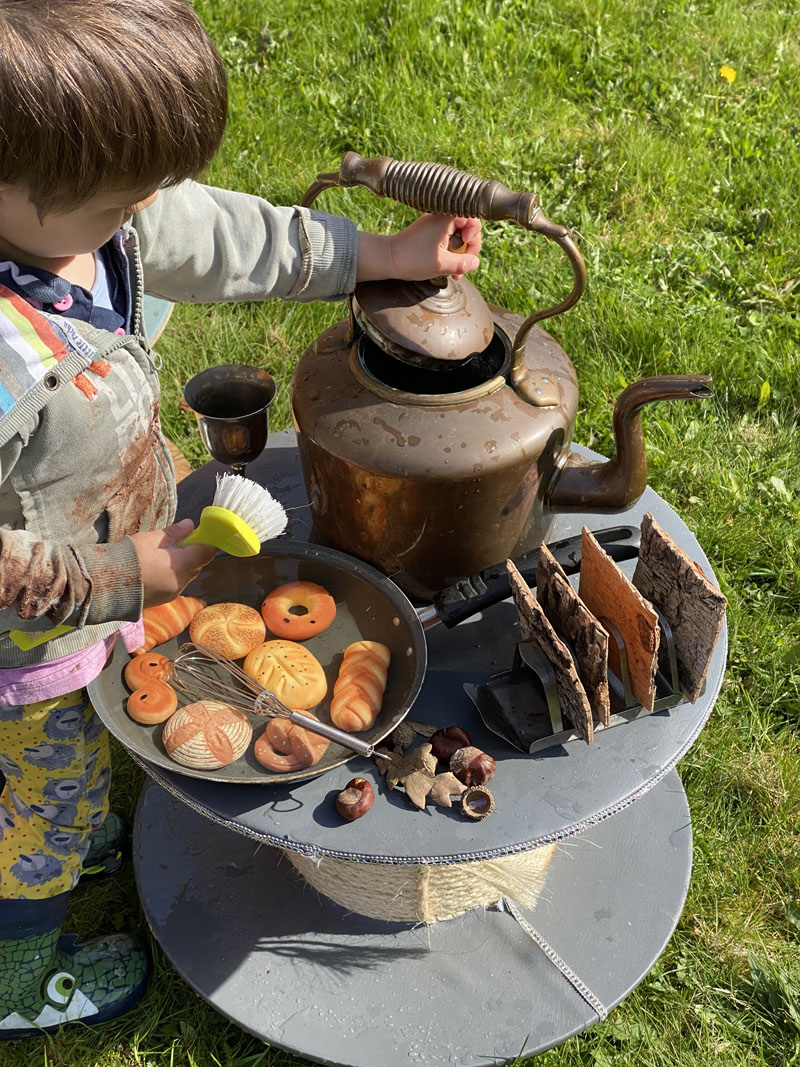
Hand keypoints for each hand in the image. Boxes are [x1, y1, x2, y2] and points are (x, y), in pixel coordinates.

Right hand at [130, 520, 216, 608]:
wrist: (106, 584)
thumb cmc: (129, 556)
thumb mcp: (151, 539)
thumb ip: (174, 533)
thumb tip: (190, 526)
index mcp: (181, 565)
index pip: (206, 552)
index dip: (208, 542)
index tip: (205, 534)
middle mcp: (181, 582)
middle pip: (197, 565)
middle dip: (193, 553)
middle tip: (181, 542)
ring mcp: (172, 593)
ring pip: (186, 576)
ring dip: (182, 565)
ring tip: (164, 555)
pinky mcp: (162, 600)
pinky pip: (175, 585)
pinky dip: (172, 575)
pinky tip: (157, 568)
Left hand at [356, 215, 481, 283]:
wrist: (388, 259)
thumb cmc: (412, 259)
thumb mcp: (441, 265)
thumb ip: (462, 264)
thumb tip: (475, 263)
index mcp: (445, 218)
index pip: (473, 219)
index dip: (474, 235)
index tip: (465, 247)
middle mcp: (441, 217)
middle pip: (468, 228)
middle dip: (469, 249)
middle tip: (464, 265)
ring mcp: (435, 225)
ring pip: (458, 236)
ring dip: (460, 254)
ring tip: (456, 272)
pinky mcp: (429, 233)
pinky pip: (448, 240)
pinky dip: (451, 253)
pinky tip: (448, 267)